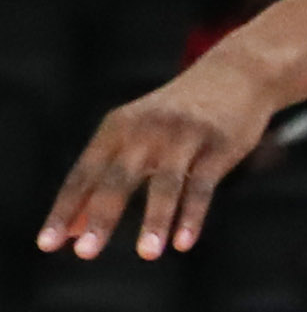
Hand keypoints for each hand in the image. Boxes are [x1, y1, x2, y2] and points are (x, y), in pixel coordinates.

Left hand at [38, 54, 274, 260]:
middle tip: (85, 253)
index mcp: (118, 128)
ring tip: (147, 255)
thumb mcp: (133, 139)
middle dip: (102, 216)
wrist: (235, 74)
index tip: (48, 244)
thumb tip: (71, 233)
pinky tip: (183, 243)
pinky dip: (192, 215)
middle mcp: (147, 130)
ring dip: (155, 220)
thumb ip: (102, 183)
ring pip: (166, 182)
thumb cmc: (174, 117)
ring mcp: (185, 136)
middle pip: (119, 178)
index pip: (84, 175)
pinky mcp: (219, 144)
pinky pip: (203, 185)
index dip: (65, 210)